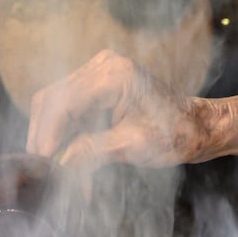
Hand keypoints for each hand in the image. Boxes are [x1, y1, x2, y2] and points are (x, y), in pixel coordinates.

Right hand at [25, 49, 217, 169]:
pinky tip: (66, 160)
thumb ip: (92, 152)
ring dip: (51, 138)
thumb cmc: (176, 134)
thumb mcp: (133, 146)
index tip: (40, 163)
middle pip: (52, 100)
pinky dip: (63, 134)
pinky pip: (67, 108)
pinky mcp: (96, 84)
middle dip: (44, 137)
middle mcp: (103, 65)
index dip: (47, 134)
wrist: (197, 126)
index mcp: (115, 75)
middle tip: (42, 171)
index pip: (64, 102)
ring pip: (54, 104)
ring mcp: (98, 72)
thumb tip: (58, 164)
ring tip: (55, 170)